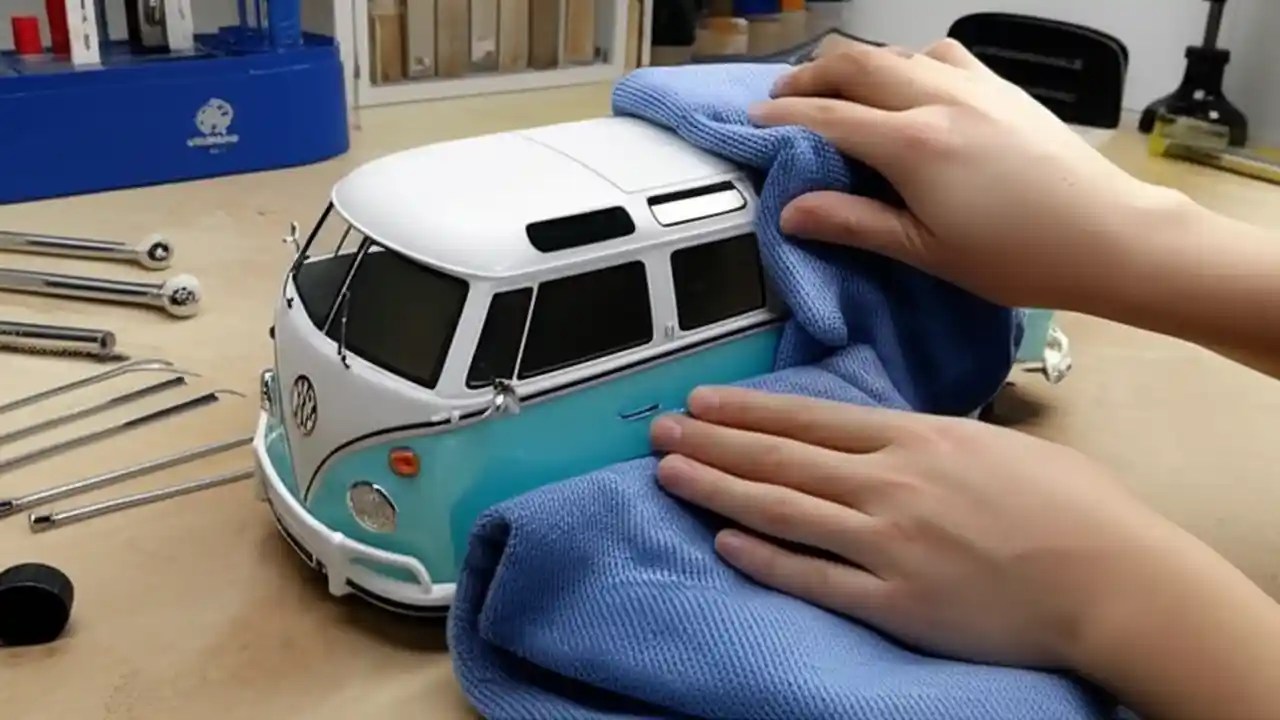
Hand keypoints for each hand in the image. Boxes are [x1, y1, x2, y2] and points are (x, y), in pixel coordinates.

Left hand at [647, 386, 1256, 674]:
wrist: (1113, 579)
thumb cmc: (1074, 509)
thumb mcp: (998, 446)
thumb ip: (935, 441)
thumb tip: (896, 439)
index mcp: (918, 438)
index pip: (811, 419)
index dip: (748, 410)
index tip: (704, 401)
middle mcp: (892, 484)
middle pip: (781, 458)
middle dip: (713, 442)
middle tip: (660, 428)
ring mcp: (888, 543)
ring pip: (782, 510)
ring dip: (718, 489)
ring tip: (670, 473)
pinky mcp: (893, 601)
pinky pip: (813, 578)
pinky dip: (764, 559)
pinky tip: (724, 541)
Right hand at [750, 39, 1183, 310]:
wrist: (1108, 235)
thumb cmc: (1020, 256)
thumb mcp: (926, 251)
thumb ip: (855, 224)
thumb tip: (793, 212)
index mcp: (915, 144)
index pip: (829, 116)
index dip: (784, 117)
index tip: (755, 122)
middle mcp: (940, 100)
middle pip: (855, 63)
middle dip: (810, 75)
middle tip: (782, 96)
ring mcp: (975, 86)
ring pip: (896, 51)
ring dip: (855, 63)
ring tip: (835, 87)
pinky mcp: (1003, 87)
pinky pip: (941, 53)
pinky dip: (906, 59)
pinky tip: (907, 82)